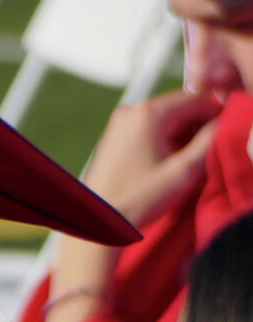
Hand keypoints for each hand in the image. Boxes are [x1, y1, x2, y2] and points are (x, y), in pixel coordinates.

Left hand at [84, 90, 225, 228]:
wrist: (98, 222)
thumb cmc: (138, 199)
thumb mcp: (184, 170)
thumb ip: (209, 141)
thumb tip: (222, 123)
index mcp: (148, 113)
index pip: (195, 99)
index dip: (216, 114)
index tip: (223, 133)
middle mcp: (130, 111)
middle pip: (179, 108)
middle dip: (198, 127)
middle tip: (208, 150)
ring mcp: (119, 124)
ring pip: (165, 120)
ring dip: (182, 135)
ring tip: (190, 160)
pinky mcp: (114, 138)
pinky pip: (149, 130)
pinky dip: (165, 141)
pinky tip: (171, 162)